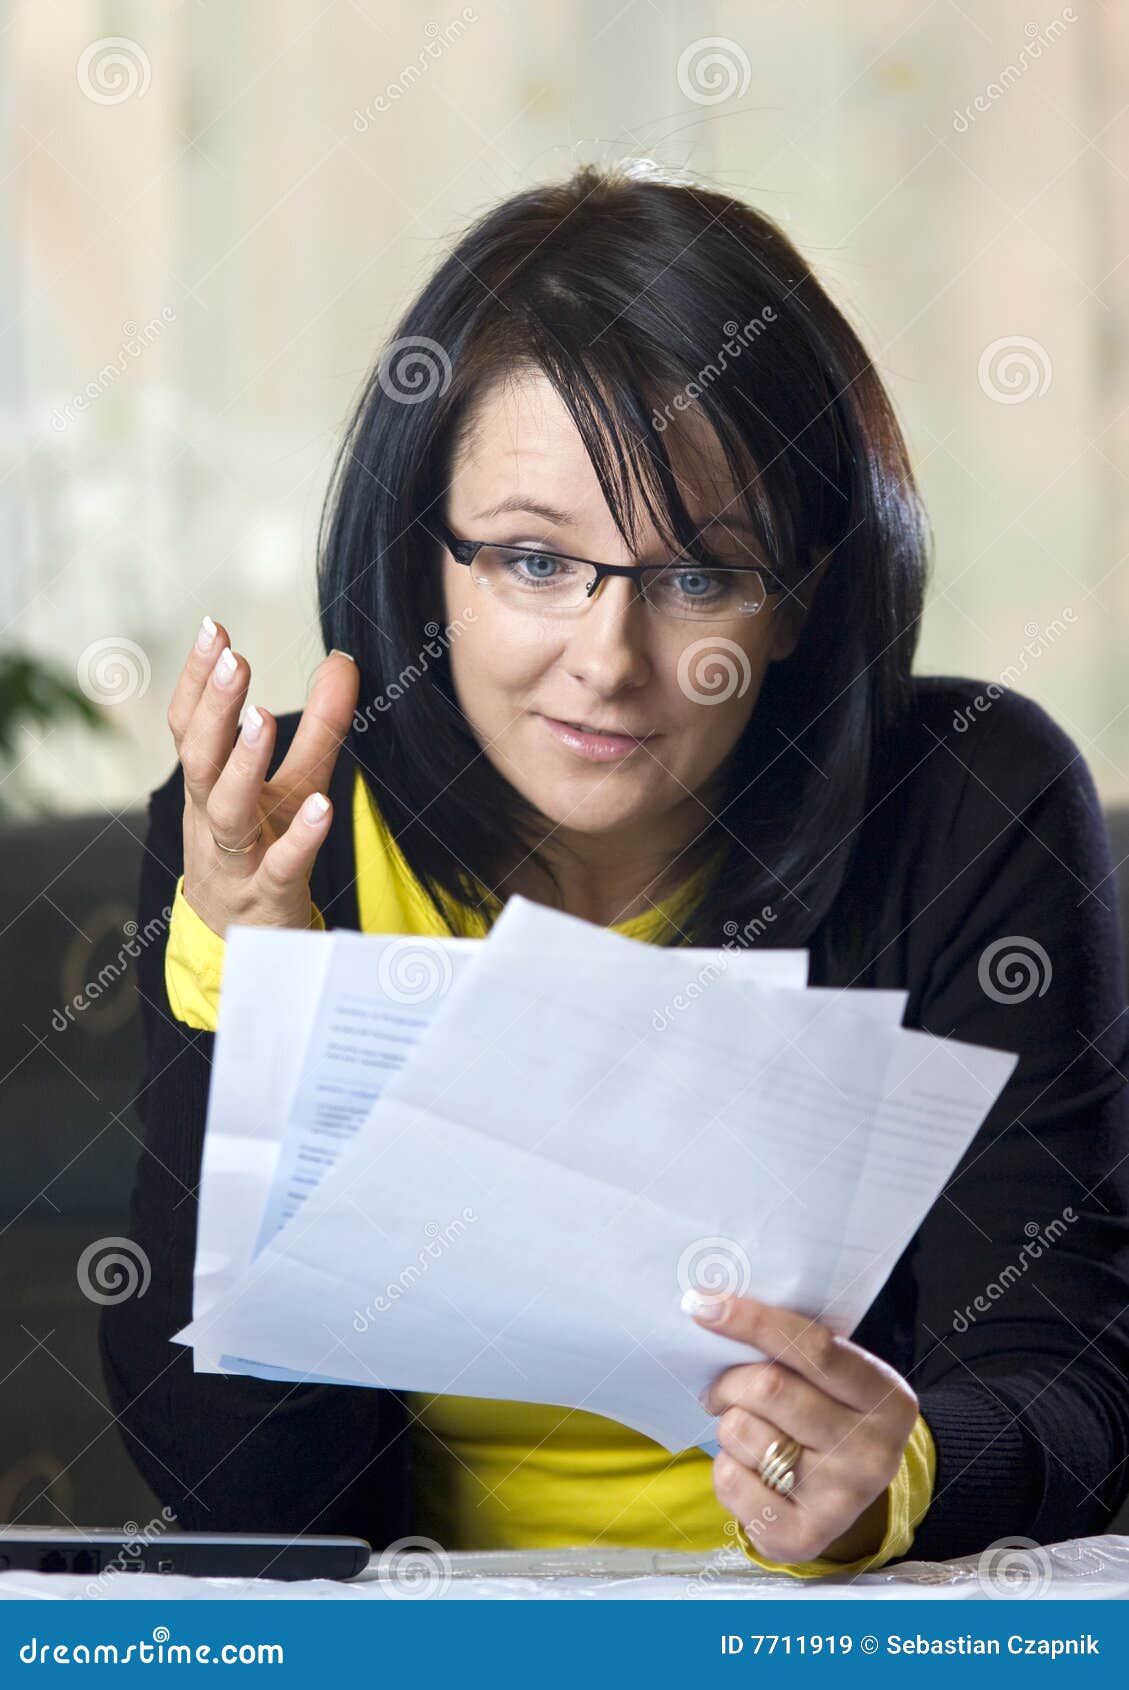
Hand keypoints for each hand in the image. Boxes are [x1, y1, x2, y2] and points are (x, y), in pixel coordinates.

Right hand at [168, 616, 359, 938]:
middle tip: (233, 659)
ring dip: (242, 764)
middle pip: (201, 759)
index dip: (199, 680)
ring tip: (261, 718)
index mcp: (210, 785)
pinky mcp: (271, 896)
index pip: (192, 726)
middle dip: (214, 708)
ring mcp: (238, 858)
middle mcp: (213, 817)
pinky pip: (281, 866)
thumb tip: (343, 659)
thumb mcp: (296, 780)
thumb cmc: (264, 847)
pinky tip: (322, 808)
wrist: (244, 940)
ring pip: (228, 810)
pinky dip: (299, 838)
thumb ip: (319, 724)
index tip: (213, 629)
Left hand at [686, 1290, 918, 1563]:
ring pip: (742, 1432)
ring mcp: (842, 1499)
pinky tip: (751, 1471)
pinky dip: (726, 1467)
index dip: (752, 1321)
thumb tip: (716, 1310)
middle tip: (720, 1389)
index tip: (703, 1305)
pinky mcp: (805, 1538)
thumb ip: (795, 1350)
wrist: (851, 1491)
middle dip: (729, 1382)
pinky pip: (731, 1482)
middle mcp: (873, 1452)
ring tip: (749, 1432)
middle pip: (769, 1389)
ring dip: (729, 1424)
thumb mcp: (835, 1378)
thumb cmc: (829, 1413)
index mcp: (887, 1398)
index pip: (814, 1347)